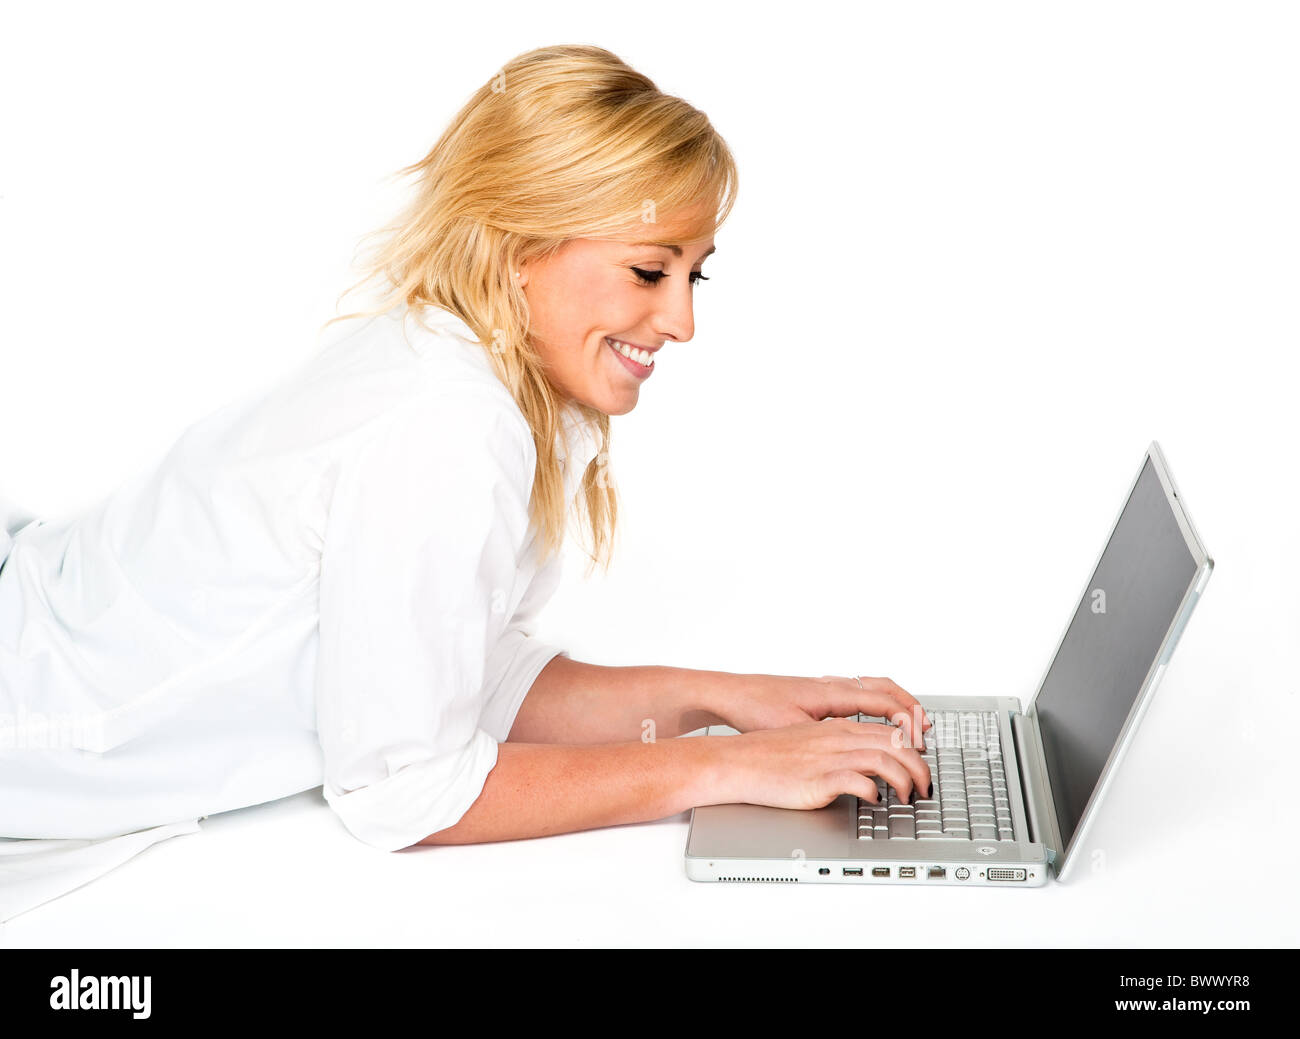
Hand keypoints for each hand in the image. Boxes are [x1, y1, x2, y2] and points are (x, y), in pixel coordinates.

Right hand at [702, 717, 931, 809]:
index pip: (889, 731)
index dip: (913, 749)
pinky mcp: (817, 778)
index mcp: (837, 728)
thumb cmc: (767, 757)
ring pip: (884, 759)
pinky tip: (874, 800)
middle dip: (919, 766)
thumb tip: (863, 767)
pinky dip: (873, 791)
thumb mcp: (809, 743)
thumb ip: (838, 749)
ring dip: (904, 780)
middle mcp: (837, 738)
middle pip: (894, 743)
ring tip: (909, 797)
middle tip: (925, 786)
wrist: (737, 762)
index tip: (922, 765)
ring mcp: (828, 757)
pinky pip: (857, 781)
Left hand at [707, 673, 930, 750]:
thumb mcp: (792, 728)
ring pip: (871, 688)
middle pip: (883, 688)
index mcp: (830, 693)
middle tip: (925, 727)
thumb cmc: (755, 709)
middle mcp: (831, 685)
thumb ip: (824, 738)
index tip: (919, 733)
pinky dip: (876, 703)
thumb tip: (853, 751)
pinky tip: (874, 721)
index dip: (903, 717)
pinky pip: (858, 693)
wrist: (731, 694)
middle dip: (908, 706)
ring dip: (893, 703)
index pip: (880, 699)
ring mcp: (825, 687)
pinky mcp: (817, 694)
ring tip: (908, 724)